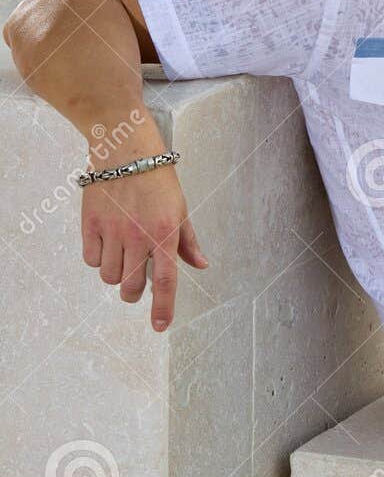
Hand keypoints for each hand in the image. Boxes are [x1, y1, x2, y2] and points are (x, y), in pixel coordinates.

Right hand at [81, 164, 208, 331]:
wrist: (125, 149)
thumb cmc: (157, 179)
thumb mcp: (181, 208)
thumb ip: (188, 241)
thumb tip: (200, 266)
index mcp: (164, 233)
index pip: (165, 281)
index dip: (162, 308)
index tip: (160, 326)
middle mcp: (137, 236)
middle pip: (131, 286)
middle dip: (134, 292)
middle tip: (136, 280)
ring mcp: (112, 231)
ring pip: (108, 276)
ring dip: (115, 273)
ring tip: (121, 254)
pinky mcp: (90, 224)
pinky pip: (90, 259)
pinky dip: (97, 258)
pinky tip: (106, 242)